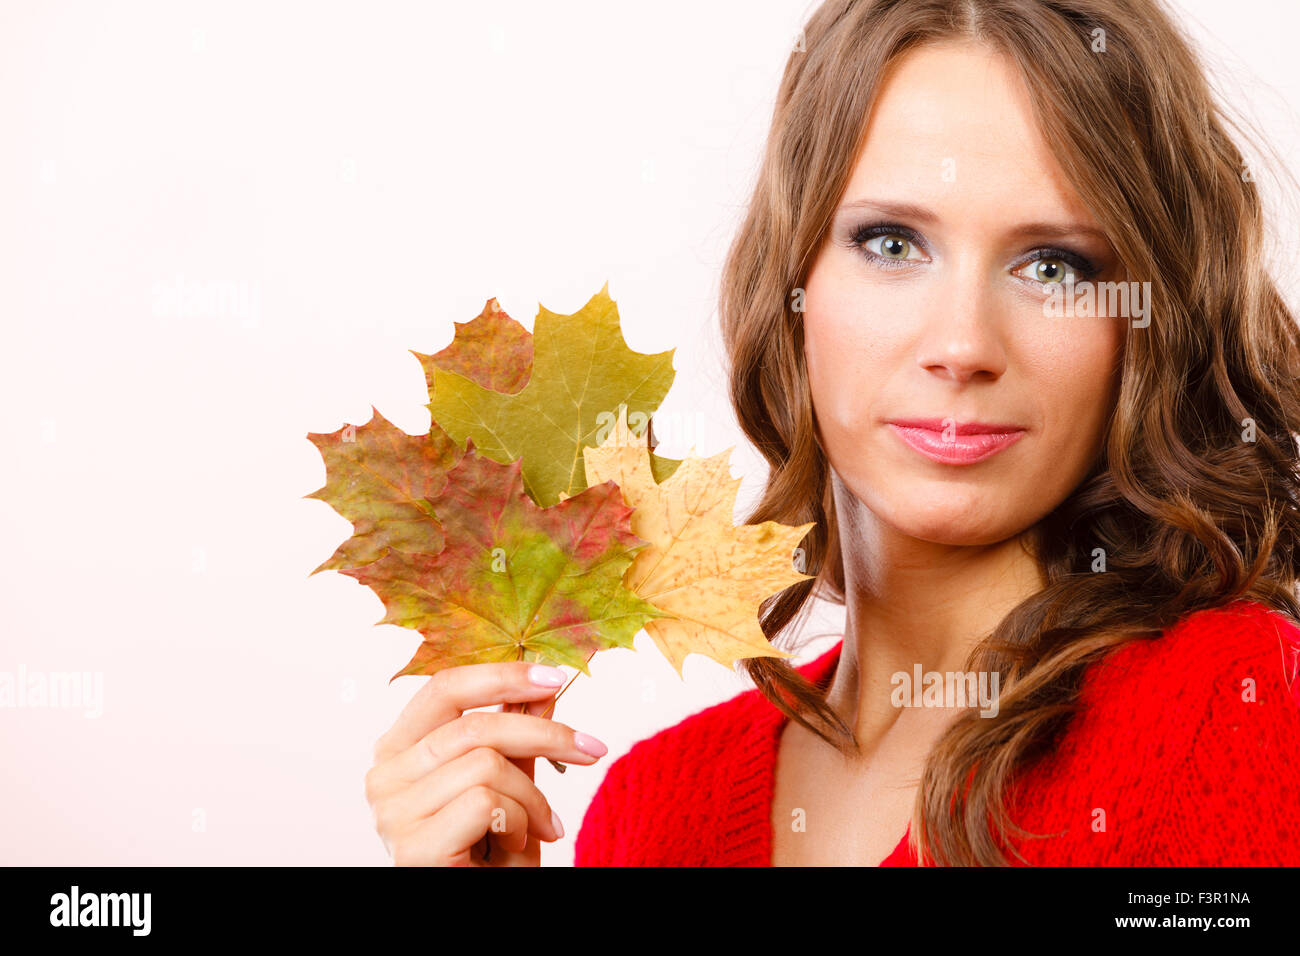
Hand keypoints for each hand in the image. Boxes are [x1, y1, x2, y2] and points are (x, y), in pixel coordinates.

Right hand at [364, 661, 607, 865]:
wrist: (480, 918)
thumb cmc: (491, 858)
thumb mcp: (511, 788)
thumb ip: (517, 740)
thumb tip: (542, 686)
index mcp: (398, 750)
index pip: (444, 688)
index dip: (502, 675)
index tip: (556, 676)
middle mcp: (383, 777)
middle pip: (474, 725)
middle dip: (546, 735)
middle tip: (592, 749)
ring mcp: (391, 814)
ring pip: (485, 764)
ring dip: (532, 798)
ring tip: (541, 828)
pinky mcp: (412, 848)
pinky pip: (485, 802)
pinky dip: (518, 823)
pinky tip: (513, 846)